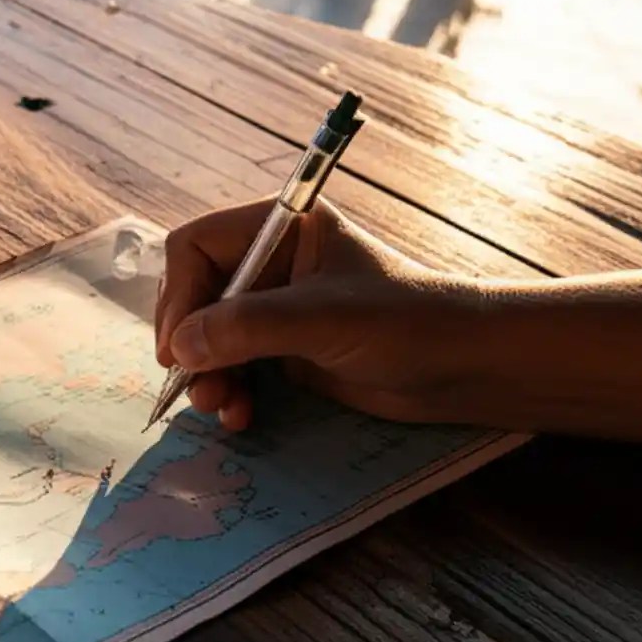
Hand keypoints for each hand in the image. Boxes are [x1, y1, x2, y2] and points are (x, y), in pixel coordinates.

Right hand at [155, 195, 483, 430]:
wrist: (464, 367)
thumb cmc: (405, 323)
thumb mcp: (321, 318)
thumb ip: (246, 327)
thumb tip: (179, 349)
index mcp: (280, 227)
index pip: (197, 247)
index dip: (179, 295)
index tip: (177, 347)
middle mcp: (269, 262)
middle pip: (194, 295)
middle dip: (189, 343)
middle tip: (192, 384)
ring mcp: (274, 307)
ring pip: (207, 337)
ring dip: (206, 374)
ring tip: (218, 407)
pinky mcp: (283, 348)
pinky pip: (231, 366)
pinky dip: (227, 390)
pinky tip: (239, 415)